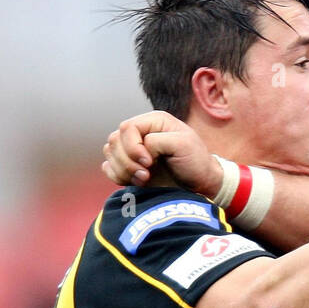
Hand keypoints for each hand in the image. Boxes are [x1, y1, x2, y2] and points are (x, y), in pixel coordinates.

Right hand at [102, 112, 222, 196]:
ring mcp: (133, 150)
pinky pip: (108, 167)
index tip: (149, 163)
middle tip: (146, 175)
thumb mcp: (183, 145)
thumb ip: (158, 141)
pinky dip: (116, 176)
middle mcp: (140, 133)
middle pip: (115, 141)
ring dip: (123, 169)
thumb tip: (141, 149)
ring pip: (110, 153)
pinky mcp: (130, 167)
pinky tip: (134, 182)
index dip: (133, 146)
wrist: (200, 185)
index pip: (127, 128)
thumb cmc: (195, 162)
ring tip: (144, 179)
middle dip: (128, 161)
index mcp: (153, 122)